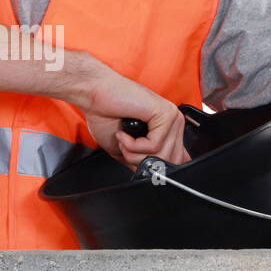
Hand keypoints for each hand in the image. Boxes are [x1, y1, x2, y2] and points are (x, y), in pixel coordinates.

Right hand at [73, 55, 190, 169]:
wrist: (94, 94)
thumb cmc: (106, 114)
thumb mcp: (126, 149)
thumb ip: (143, 161)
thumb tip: (152, 177)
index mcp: (167, 128)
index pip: (176, 159)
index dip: (154, 166)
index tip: (132, 158)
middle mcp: (173, 121)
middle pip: (170, 161)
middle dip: (141, 162)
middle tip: (124, 149)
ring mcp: (172, 117)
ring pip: (162, 156)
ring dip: (135, 154)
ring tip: (123, 141)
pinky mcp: (165, 114)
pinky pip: (154, 145)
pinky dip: (133, 145)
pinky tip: (123, 134)